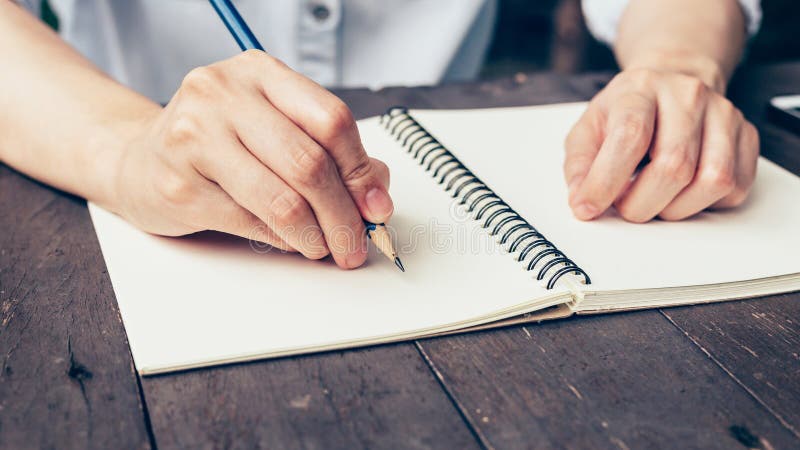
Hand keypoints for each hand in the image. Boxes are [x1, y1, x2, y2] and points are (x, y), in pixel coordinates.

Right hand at [111, 50, 391, 267]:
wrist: (139, 160)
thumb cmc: (218, 143)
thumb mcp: (275, 127)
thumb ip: (329, 152)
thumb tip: (377, 194)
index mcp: (258, 72)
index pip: (330, 119)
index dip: (362, 170)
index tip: (376, 205)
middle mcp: (222, 95)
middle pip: (310, 163)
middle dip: (344, 215)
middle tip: (356, 242)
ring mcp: (194, 137)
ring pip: (283, 200)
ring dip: (316, 236)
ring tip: (325, 246)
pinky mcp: (179, 185)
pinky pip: (252, 224)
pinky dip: (283, 241)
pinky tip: (290, 241)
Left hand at [563, 68, 758, 221]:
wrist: (672, 81)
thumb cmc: (626, 112)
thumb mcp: (588, 129)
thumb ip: (579, 165)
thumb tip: (581, 201)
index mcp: (639, 89)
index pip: (630, 136)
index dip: (607, 181)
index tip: (589, 207)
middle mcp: (687, 95)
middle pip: (673, 166)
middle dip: (641, 204)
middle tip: (625, 207)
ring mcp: (723, 113)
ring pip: (711, 181)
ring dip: (675, 208)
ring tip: (654, 200)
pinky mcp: (747, 136)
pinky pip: (734, 188)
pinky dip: (703, 204)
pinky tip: (682, 192)